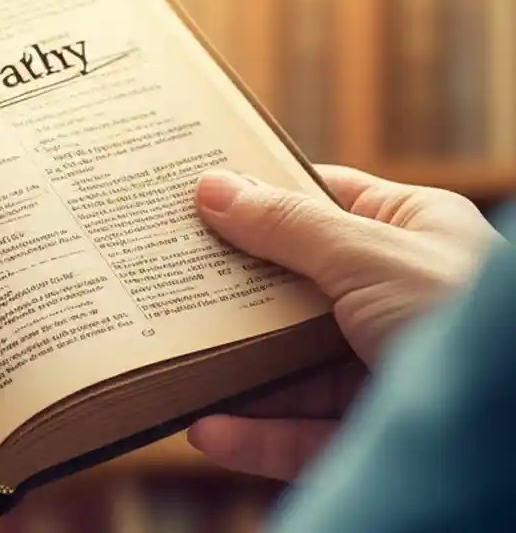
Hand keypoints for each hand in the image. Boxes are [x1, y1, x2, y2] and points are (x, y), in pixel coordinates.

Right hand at [185, 164, 503, 479]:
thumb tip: (210, 187)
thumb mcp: (369, 255)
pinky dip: (254, 436)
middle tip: (162, 277)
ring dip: (232, 370)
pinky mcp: (372, 431)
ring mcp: (383, 366)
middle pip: (293, 289)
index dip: (260, 197)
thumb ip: (286, 227)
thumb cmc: (462, 319)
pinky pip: (301, 434)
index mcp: (413, 234)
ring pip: (290, 367)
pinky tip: (207, 428)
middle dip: (230, 291)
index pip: (323, 201)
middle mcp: (397, 297)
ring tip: (171, 363)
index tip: (192, 197)